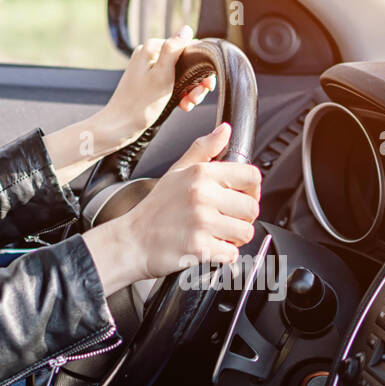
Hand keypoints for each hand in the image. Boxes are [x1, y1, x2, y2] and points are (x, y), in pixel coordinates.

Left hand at [101, 25, 215, 145]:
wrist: (121, 124)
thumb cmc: (140, 103)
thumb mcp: (162, 74)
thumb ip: (173, 49)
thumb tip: (186, 29)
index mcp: (151, 48)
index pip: (187, 47)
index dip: (200, 65)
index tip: (205, 84)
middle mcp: (150, 55)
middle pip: (185, 61)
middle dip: (196, 80)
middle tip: (196, 97)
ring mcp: (149, 69)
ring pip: (181, 74)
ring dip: (190, 89)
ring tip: (189, 103)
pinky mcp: (150, 82)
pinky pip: (173, 83)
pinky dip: (181, 93)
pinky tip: (183, 105)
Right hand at [118, 122, 260, 281]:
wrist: (132, 241)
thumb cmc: (155, 209)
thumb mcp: (177, 171)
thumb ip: (203, 149)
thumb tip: (225, 130)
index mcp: (200, 174)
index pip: (252, 176)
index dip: (251, 189)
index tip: (241, 196)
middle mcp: (202, 195)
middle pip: (252, 208)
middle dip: (242, 218)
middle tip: (224, 220)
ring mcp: (202, 222)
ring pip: (246, 232)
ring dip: (235, 238)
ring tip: (215, 234)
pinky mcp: (200, 247)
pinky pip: (232, 254)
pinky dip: (223, 255)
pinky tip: (208, 246)